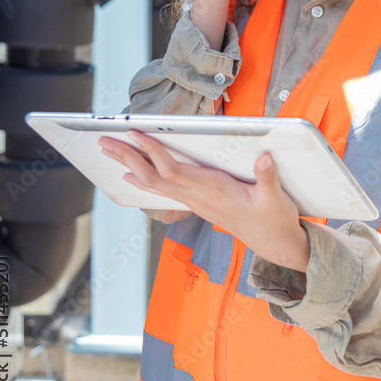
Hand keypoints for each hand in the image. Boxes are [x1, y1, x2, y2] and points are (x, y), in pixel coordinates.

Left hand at [99, 132, 310, 271]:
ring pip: (156, 184)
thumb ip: (267, 176)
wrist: (275, 244)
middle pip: (155, 177)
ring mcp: (196, 202)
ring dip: (131, 166)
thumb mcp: (275, 198)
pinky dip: (144, 179)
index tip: (135, 135)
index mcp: (214, 191)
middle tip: (105, 141)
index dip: (153, 153)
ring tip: (110, 151)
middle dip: (129, 158)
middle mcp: (199, 197)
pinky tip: (131, 175)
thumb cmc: (274, 220)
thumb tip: (264, 158)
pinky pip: (164, 191)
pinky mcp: (198, 204)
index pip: (175, 170)